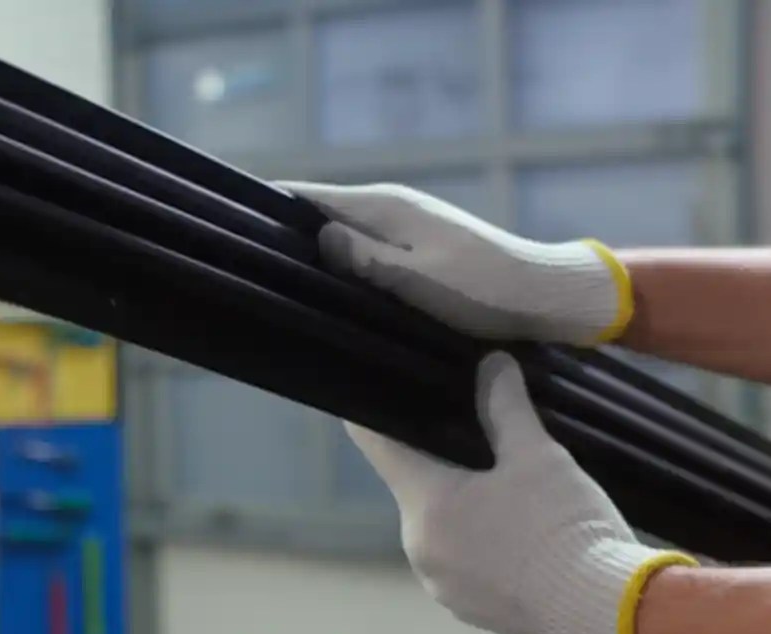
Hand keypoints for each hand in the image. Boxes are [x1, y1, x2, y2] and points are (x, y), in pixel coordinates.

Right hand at [280, 181, 633, 345]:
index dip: (266, 210)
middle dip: (284, 239)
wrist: (541, 295)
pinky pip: (362, 253)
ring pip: (339, 237)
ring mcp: (401, 228)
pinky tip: (329, 298)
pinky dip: (342, 269)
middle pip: (317, 215)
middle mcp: (388, 209)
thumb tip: (315, 236)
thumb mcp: (418, 279)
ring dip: (313, 258)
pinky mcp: (412, 251)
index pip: (307, 196)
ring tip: (277, 291)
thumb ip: (365, 259)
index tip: (229, 234)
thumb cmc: (483, 289)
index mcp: (383, 206)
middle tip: (247, 277)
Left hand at [348, 352, 696, 633]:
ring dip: (465, 504)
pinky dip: (483, 541)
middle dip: (440, 460)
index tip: (381, 391)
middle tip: (473, 431)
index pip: (377, 446)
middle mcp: (421, 552)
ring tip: (507, 482)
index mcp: (424, 507)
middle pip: (416, 487)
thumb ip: (505, 405)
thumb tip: (493, 364)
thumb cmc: (563, 526)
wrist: (609, 613)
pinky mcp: (474, 611)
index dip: (375, 414)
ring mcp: (445, 588)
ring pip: (443, 527)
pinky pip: (466, 563)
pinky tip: (521, 528)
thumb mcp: (537, 455)